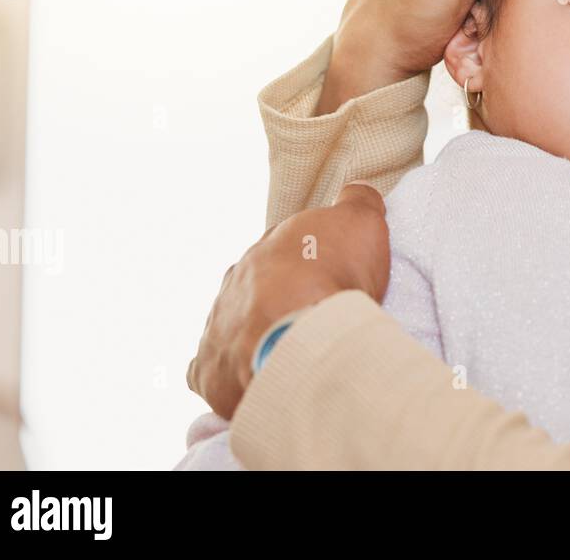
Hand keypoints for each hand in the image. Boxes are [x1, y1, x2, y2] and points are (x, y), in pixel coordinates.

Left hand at [186, 183, 390, 419]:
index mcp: (267, 248)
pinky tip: (247, 377)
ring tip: (289, 350)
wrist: (302, 334)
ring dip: (255, 334)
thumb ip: (357, 202)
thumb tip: (355, 191)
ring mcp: (217, 325)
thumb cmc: (333, 275)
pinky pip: (209, 369)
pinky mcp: (209, 370)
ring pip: (233, 325)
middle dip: (280, 297)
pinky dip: (226, 372)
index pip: (286, 249)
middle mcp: (234, 282)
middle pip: (257, 286)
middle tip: (313, 315)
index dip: (311, 262)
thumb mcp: (360, 222)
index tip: (332, 278)